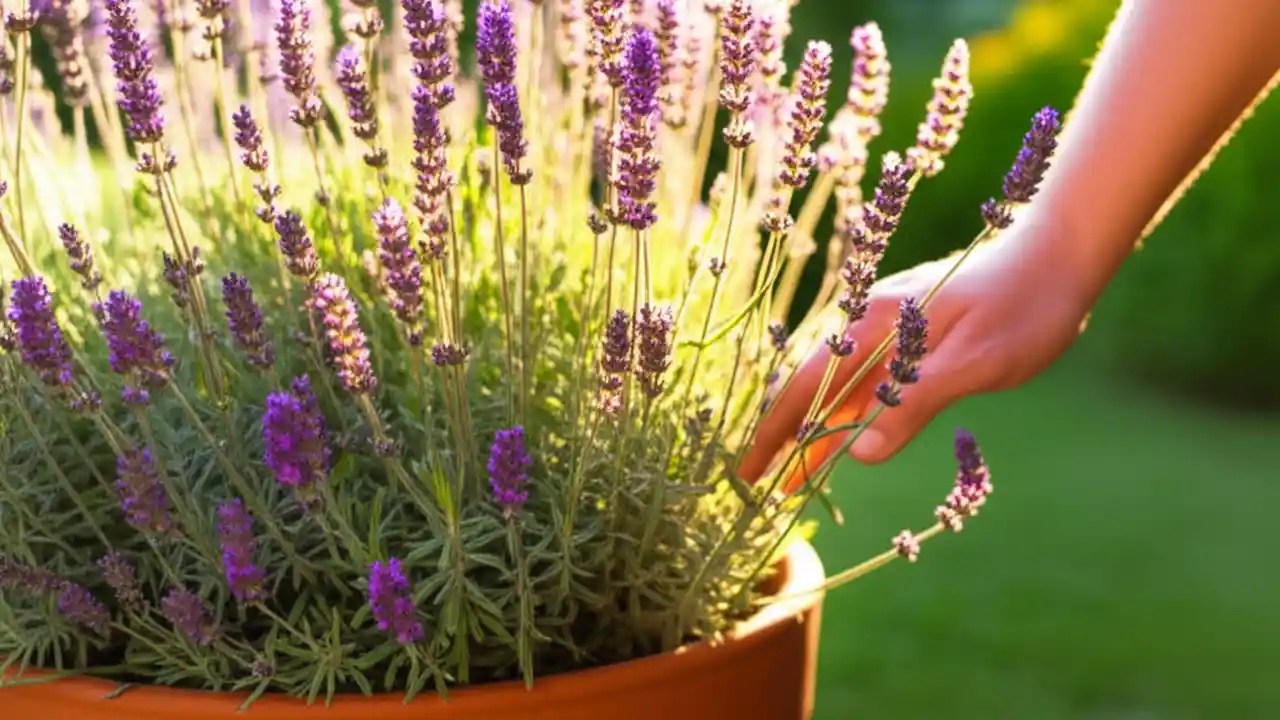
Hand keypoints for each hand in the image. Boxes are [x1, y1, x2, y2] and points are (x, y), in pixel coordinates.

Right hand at [740, 216, 1092, 483]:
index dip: (776, 432)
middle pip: (815, 388)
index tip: (749, 472)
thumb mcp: (975, 362)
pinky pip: (872, 382)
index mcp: (875, 322)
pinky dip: (853, 415)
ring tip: (798, 477)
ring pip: (843, 388)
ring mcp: (894, 327)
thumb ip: (914, 403)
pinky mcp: (916, 334)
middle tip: (765, 488)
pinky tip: (850, 438)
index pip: (807, 386)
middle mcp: (873, 321)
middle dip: (787, 438)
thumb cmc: (1026, 304)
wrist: (1064, 251)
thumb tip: (859, 456)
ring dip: (819, 432)